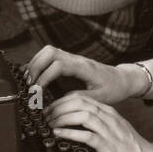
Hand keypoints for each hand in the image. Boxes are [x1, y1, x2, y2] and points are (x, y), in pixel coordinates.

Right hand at [25, 46, 146, 106]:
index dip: (45, 76)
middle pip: (50, 52)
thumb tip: (61, 100)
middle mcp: (77, 60)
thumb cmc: (113, 89)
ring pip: (48, 51)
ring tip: (29, 81)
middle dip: (36, 67)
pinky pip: (51, 56)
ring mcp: (73, 58)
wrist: (122, 80)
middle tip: (29, 85)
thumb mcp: (100, 98)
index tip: (37, 90)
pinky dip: (40, 63)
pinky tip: (35, 76)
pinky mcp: (70, 61)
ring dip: (35, 64)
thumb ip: (81, 98)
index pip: (59, 65)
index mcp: (85, 68)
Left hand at [47, 93, 151, 151]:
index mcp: (110, 112)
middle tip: (47, 115)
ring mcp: (109, 131)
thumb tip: (79, 119)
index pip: (83, 98)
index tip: (51, 108)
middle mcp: (109, 118)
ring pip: (83, 115)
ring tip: (51, 123)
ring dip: (63, 118)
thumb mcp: (116, 128)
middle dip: (59, 107)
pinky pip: (86, 135)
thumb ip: (100, 122)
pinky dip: (70, 132)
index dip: (63, 101)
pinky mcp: (108, 145)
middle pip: (80, 103)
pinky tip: (60, 134)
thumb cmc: (131, 147)